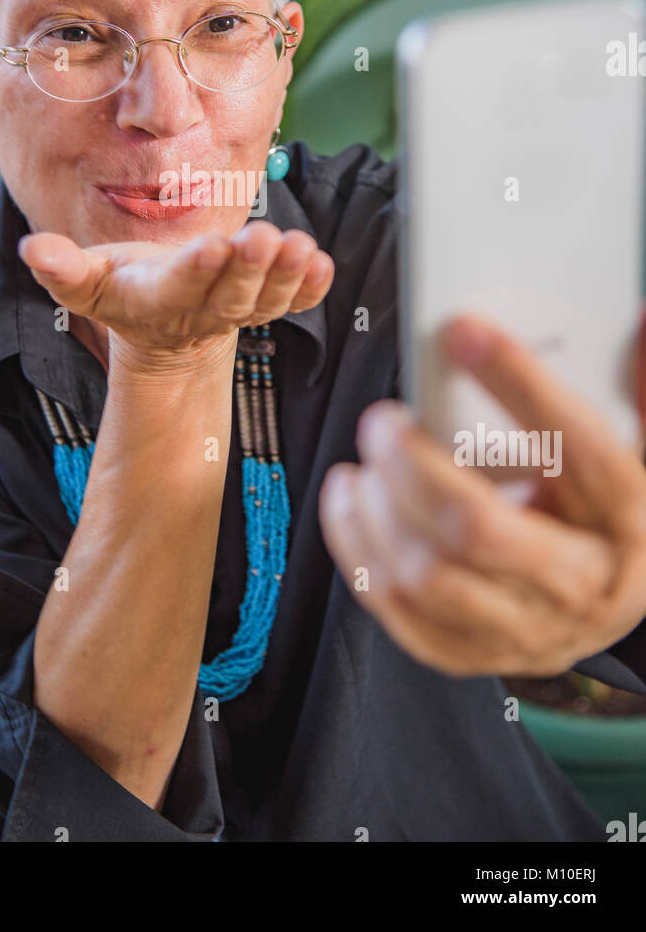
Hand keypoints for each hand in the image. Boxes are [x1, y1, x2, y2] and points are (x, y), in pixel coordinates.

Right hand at [18, 221, 333, 360]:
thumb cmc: (123, 288)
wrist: (163, 323)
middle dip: (249, 266)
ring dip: (285, 275)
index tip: (212, 247)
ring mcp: (238, 311)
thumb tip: (31, 248)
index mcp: (157, 298)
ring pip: (265, 299)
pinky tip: (322, 266)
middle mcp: (202, 309)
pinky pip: (292, 303)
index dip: (196, 269)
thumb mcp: (87, 281)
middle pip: (230, 292)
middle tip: (265, 238)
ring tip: (300, 247)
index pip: (179, 284)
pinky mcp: (265, 306)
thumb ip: (62, 268)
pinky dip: (309, 289)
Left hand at [318, 312, 645, 676]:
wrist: (611, 596)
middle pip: (477, 528)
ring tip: (368, 457)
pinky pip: (397, 610)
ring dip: (378, 509)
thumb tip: (633, 319)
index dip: (519, 383)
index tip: (463, 329)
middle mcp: (580, 584)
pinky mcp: (469, 652)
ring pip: (426, 577)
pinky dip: (358, 548)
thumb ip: (634, 389)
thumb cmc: (604, 504)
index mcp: (629, 519)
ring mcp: (523, 628)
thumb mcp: (635, 445)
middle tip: (384, 418)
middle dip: (414, 464)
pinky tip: (354, 497)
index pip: (580, 450)